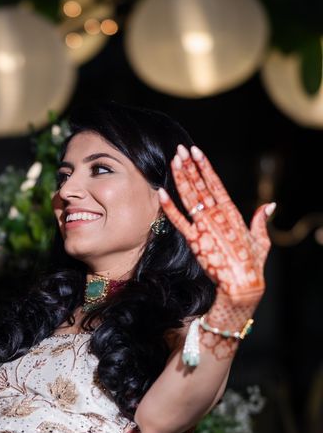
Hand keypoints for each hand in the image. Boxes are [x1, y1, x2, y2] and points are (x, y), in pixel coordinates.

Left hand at [157, 145, 272, 305]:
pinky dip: (169, 207)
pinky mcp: (194, 241)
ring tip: (173, 162)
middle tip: (179, 150)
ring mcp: (204, 227)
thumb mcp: (261, 239)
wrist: (240, 283)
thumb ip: (261, 220)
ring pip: (189, 198)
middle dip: (189, 167)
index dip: (205, 167)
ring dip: (180, 179)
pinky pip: (178, 221)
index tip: (196, 152)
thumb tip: (270, 206)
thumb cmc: (252, 263)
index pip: (216, 184)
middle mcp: (217, 216)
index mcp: (232, 213)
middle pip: (200, 186)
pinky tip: (161, 192)